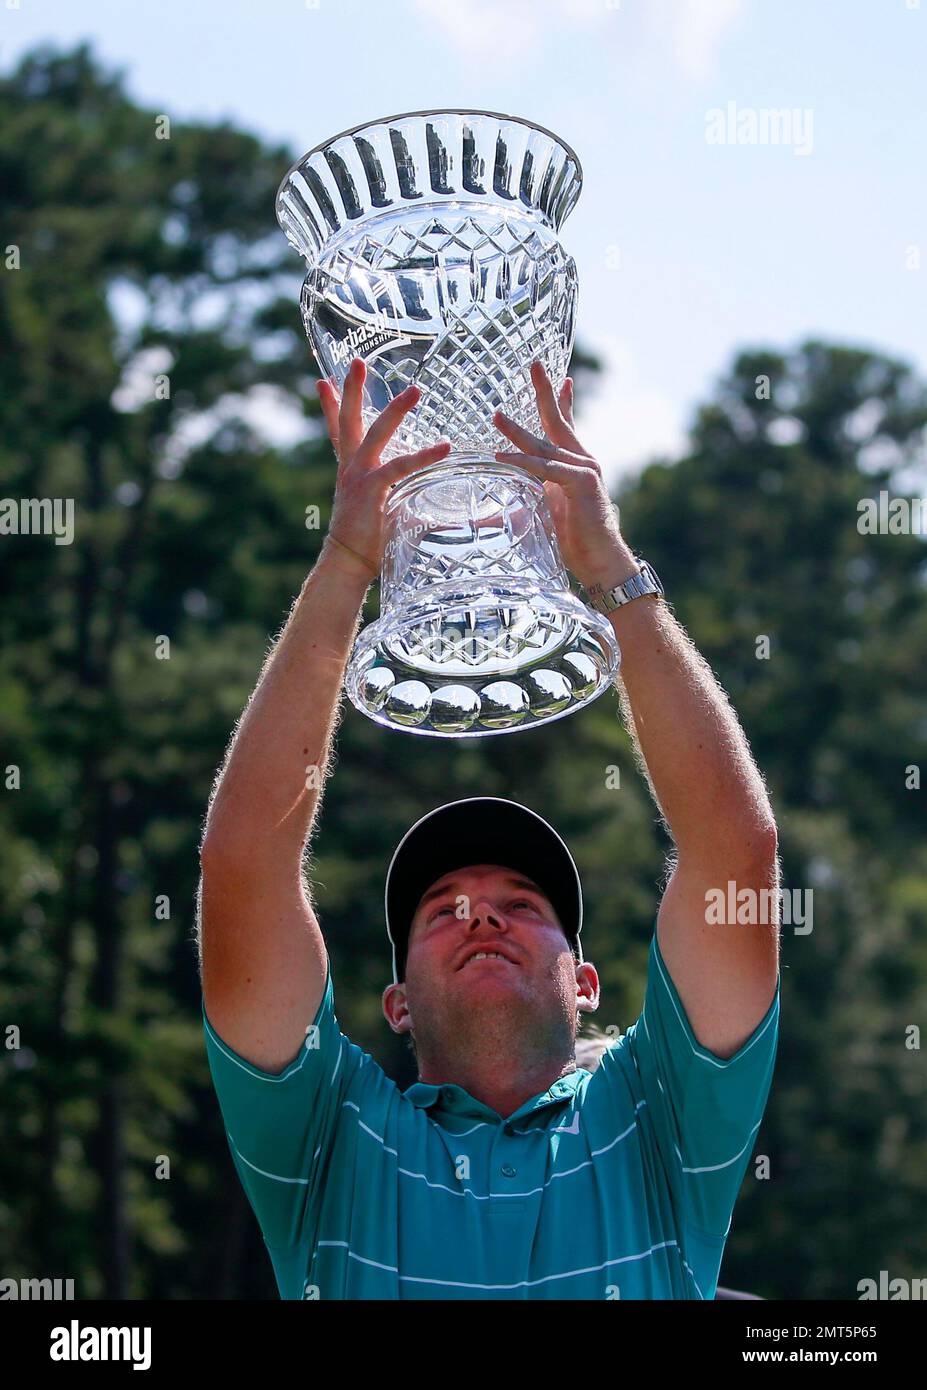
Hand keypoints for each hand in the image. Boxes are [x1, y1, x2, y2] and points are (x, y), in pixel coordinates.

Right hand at [315, 358, 450, 578]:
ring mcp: (359, 477)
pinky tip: (445, 447)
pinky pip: (400, 467)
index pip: (338, 431)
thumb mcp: (383, 509)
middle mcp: (350, 468)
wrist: (348, 563)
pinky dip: (424, 457)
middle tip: (359, 361)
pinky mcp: (372, 490)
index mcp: (350, 470)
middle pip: (349, 421)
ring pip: (375, 434)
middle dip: (353, 390)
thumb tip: (436, 498)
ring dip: (394, 410)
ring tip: (414, 390)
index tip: (324, 380)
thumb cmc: (368, 542)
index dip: (331, 405)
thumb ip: (404, 496)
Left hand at [493, 361, 635, 590]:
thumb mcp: (546, 514)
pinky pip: (546, 468)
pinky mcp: (581, 483)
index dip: (562, 401)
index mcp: (576, 465)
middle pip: (558, 420)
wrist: (602, 561)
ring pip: (545, 443)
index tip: (561, 378)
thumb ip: (528, 501)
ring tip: (496, 415)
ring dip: (517, 430)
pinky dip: (522, 461)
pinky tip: (502, 456)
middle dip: (545, 391)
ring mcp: (585, 470)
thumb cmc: (576, 542)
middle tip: (533, 364)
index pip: (568, 426)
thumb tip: (494, 510)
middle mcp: (583, 461)